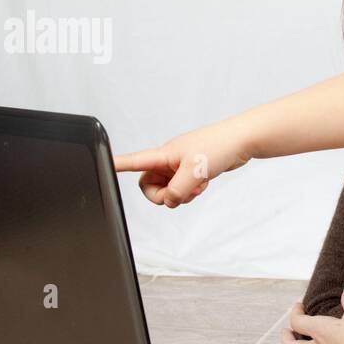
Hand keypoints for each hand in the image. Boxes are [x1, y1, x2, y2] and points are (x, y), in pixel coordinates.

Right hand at [113, 117, 252, 206]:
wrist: (242, 141)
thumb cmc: (219, 146)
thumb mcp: (195, 171)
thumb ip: (177, 190)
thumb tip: (169, 201)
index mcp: (163, 154)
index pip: (133, 161)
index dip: (117, 165)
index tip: (101, 165)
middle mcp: (168, 160)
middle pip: (149, 185)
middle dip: (163, 196)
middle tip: (179, 195)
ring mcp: (179, 167)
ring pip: (167, 190)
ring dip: (180, 195)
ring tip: (197, 186)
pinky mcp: (192, 172)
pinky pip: (182, 189)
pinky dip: (191, 192)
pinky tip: (203, 185)